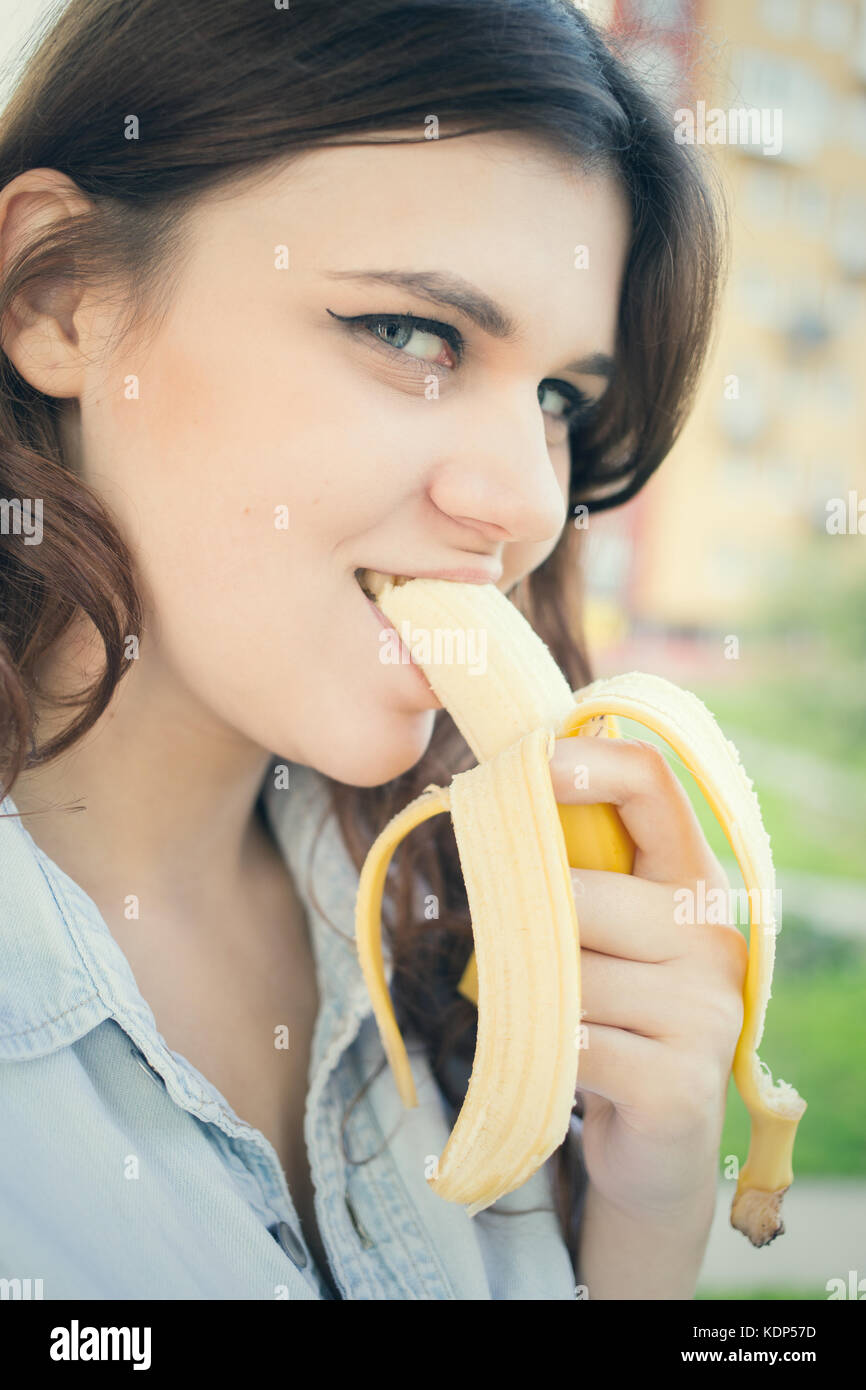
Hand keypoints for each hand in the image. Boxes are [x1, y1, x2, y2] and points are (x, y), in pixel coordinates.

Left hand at [549, 733, 748, 1220]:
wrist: (656, 1146)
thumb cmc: (612, 1018)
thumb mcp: (603, 936)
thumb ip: (573, 872)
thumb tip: (494, 796)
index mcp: (690, 880)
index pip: (651, 783)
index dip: (586, 761)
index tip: (524, 765)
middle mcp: (712, 935)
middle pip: (583, 893)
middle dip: (529, 929)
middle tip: (516, 963)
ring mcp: (707, 1011)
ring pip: (570, 976)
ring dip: (534, 1002)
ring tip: (551, 1024)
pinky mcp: (682, 1083)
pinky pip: (576, 1045)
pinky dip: (547, 1054)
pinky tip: (564, 1065)